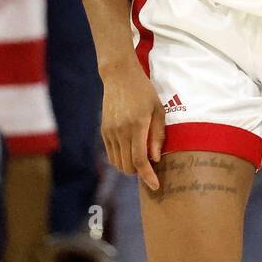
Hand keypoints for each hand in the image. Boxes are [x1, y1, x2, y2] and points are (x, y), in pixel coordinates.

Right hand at [99, 56, 165, 190]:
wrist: (119, 76)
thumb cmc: (143, 91)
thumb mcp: (158, 109)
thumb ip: (157, 135)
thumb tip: (155, 159)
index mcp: (137, 125)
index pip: (140, 160)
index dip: (148, 176)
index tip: (155, 186)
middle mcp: (120, 131)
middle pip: (127, 166)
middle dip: (139, 171)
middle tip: (150, 164)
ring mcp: (110, 131)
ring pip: (118, 163)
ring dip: (129, 166)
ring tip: (140, 155)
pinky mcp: (103, 131)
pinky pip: (111, 154)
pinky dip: (121, 158)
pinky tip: (130, 150)